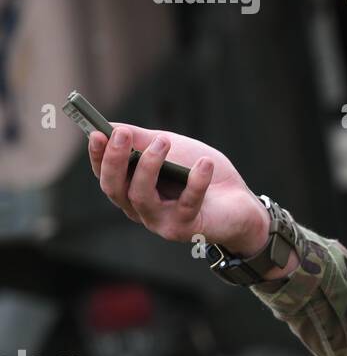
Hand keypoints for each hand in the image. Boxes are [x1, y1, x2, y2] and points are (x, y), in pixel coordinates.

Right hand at [88, 124, 269, 256]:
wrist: (239, 203)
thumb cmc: (201, 174)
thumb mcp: (173, 150)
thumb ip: (145, 140)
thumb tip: (113, 126)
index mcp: (132, 190)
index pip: (105, 175)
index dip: (98, 155)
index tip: (97, 133)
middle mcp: (140, 210)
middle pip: (115, 188)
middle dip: (114, 159)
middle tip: (122, 134)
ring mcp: (161, 222)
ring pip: (141, 196)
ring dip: (149, 166)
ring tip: (164, 142)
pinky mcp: (184, 228)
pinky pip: (186, 204)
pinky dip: (196, 181)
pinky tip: (204, 163)